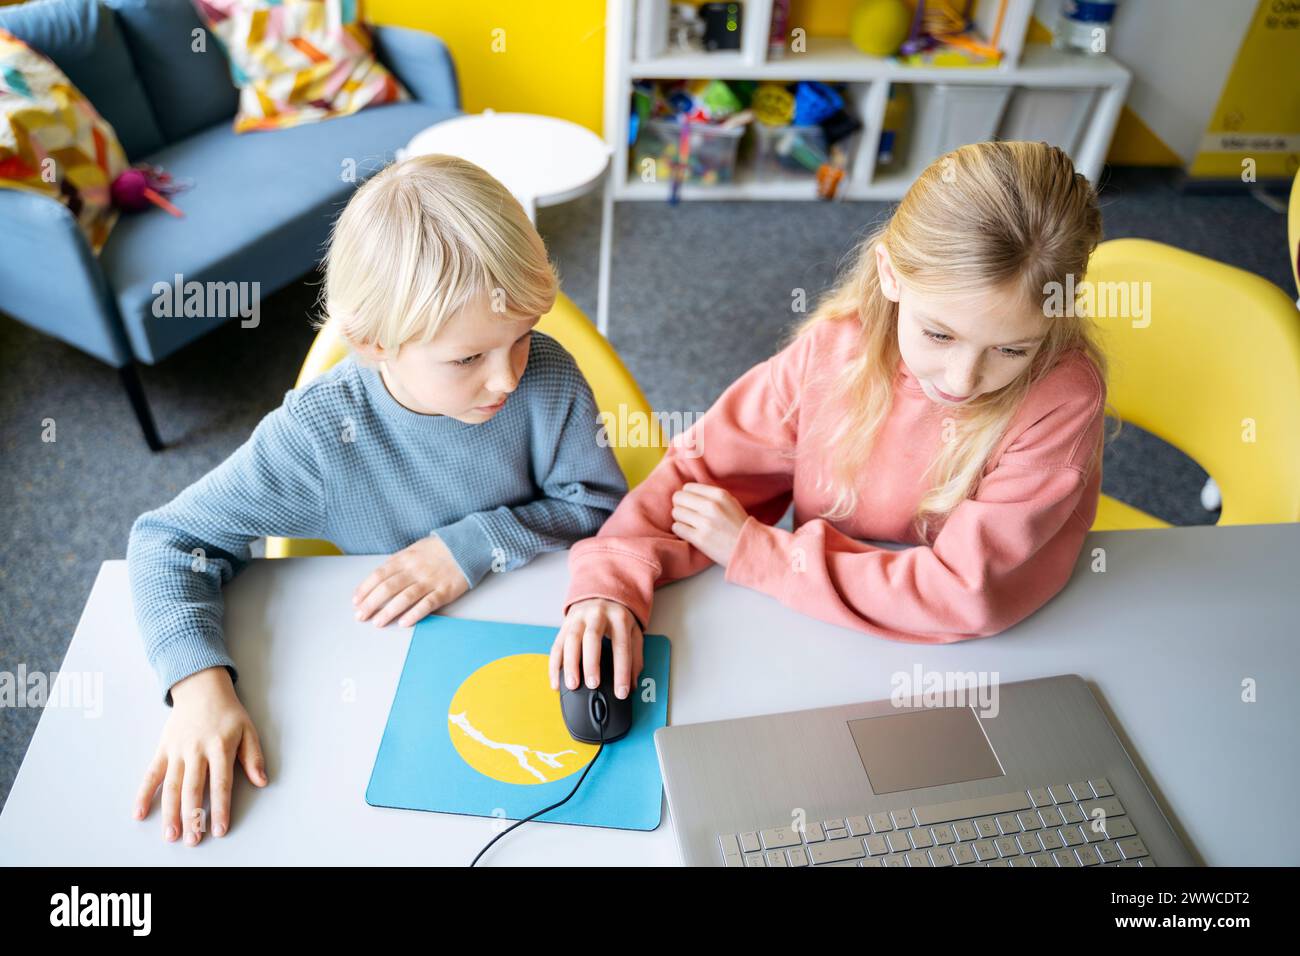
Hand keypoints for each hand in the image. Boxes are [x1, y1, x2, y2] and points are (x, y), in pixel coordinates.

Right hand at [135, 666, 266, 845]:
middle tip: (193, 840)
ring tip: (171, 834)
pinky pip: (150, 774)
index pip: (221, 783)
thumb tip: (261, 781)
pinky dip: (143, 794)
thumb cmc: (227, 712)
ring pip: (171, 786)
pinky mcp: (163, 749)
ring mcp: (177, 750)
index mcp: (220, 747)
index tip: (220, 829)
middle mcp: (196, 750)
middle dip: (193, 817)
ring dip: (169, 812)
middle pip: (193, 789)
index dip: (220, 808)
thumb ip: (253, 757)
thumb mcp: (248, 730)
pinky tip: (139, 813)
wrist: (201, 689)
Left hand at [352, 535, 468, 627]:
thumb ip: (398, 562)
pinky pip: (427, 604)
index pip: (379, 575)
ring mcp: (430, 581)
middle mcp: (415, 570)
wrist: (469, 544)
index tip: (356, 601)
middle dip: (371, 604)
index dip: (365, 589)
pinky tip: (404, 623)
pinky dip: (414, 614)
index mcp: (405, 558)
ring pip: (405, 598)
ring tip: (378, 623)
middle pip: (388, 588)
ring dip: (389, 612)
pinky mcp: (445, 591)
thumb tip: (380, 577)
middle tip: (361, 616)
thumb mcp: (415, 549)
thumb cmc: (439, 549)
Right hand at [550, 599, 643, 699]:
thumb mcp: (634, 632)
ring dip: (570, 664)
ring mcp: (578, 618)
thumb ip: (635, 658)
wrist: (600, 593)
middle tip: (593, 684)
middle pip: (592, 637)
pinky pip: (557, 645)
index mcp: (618, 618)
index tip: (622, 692)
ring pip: (571, 639)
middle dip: (591, 663)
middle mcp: (597, 615)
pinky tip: (557, 681)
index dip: (622, 672)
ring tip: (572, 685)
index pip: (621, 646)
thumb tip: (632, 685)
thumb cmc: (618, 618)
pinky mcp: (565, 624)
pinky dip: (555, 665)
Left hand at [670, 482, 747, 566]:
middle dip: (680, 506)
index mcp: (720, 495)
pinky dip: (680, 530)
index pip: (688, 488)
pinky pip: (677, 528)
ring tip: (690, 525)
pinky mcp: (700, 539)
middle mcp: (712, 506)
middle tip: (687, 515)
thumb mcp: (730, 503)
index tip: (690, 504)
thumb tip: (687, 492)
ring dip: (680, 519)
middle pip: (678, 498)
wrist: (750, 549)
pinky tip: (689, 533)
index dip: (686, 496)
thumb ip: (710, 496)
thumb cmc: (738, 527)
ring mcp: (706, 523)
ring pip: (676, 513)